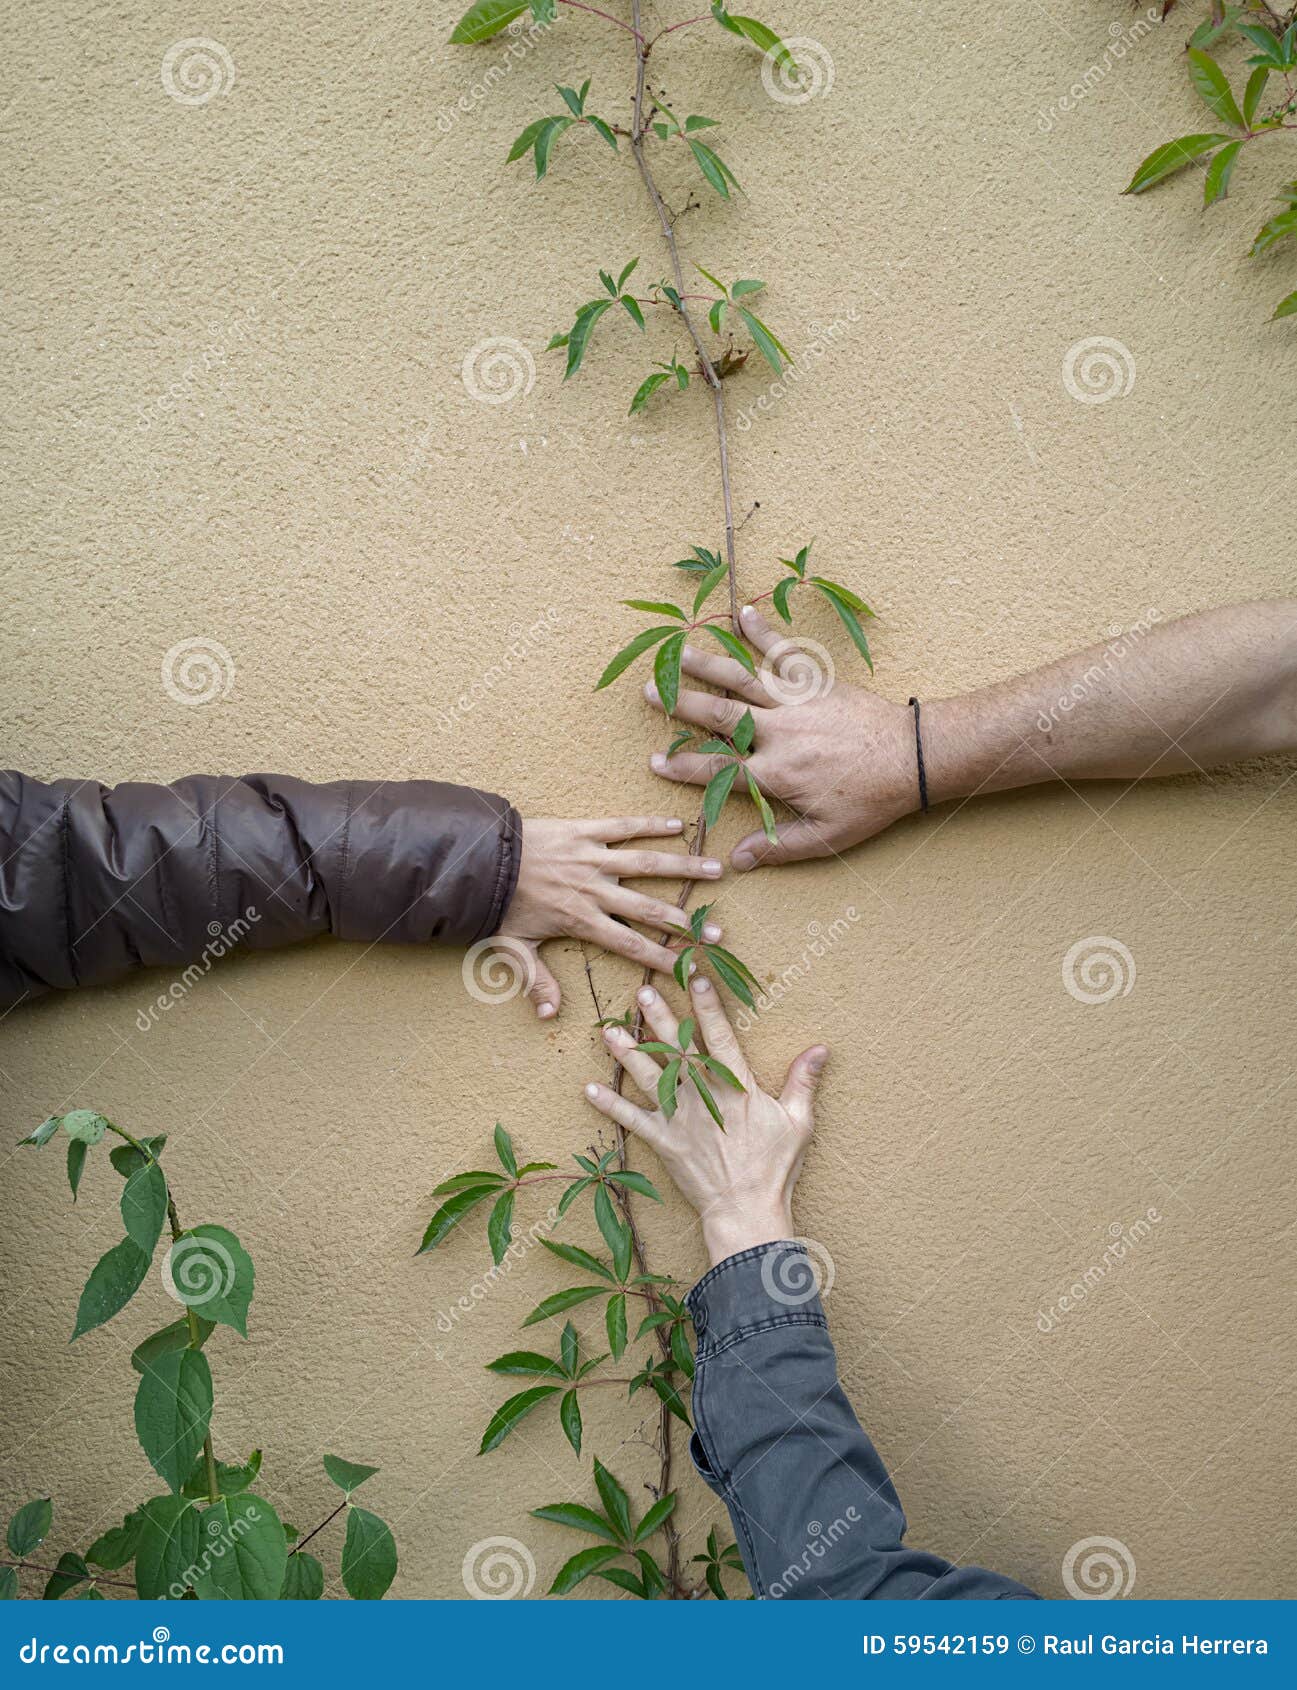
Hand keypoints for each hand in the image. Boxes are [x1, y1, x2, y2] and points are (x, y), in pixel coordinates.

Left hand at [493, 816, 723, 1018]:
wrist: (481, 857)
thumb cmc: (497, 903)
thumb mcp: (511, 947)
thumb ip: (534, 980)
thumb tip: (548, 1017)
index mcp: (581, 920)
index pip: (630, 944)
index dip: (662, 957)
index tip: (689, 967)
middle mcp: (595, 890)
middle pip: (650, 908)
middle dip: (686, 923)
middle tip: (718, 933)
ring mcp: (593, 857)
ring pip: (647, 863)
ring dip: (685, 867)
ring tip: (717, 870)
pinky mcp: (585, 830)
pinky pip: (623, 825)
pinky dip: (651, 825)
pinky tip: (679, 825)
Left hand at [583, 975, 827, 1264]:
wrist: (745, 1209)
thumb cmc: (774, 1166)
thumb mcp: (798, 1122)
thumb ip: (803, 1082)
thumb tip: (820, 1049)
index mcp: (736, 1086)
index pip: (719, 1037)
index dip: (707, 1006)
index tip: (696, 979)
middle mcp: (703, 1095)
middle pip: (677, 1049)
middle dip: (659, 1018)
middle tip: (642, 992)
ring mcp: (680, 1118)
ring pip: (649, 1077)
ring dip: (628, 1052)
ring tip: (609, 1030)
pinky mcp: (663, 1141)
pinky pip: (632, 1120)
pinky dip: (611, 1105)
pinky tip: (589, 1089)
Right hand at [645, 604, 917, 868]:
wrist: (913, 759)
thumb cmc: (871, 801)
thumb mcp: (826, 837)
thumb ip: (778, 847)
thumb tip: (736, 861)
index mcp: (776, 774)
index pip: (719, 771)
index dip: (684, 767)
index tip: (655, 762)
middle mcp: (779, 733)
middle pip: (721, 716)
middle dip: (682, 705)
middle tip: (650, 692)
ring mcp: (797, 703)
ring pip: (744, 679)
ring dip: (709, 665)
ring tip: (678, 652)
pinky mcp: (817, 682)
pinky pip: (785, 653)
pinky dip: (763, 631)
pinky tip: (743, 612)